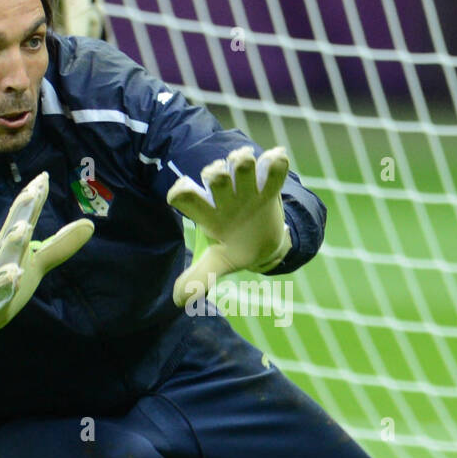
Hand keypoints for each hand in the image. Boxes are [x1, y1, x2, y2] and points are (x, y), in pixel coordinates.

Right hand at [0, 172, 93, 358]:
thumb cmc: (9, 277)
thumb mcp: (39, 260)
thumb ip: (61, 243)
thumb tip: (90, 224)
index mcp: (13, 242)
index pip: (25, 216)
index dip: (34, 198)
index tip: (44, 177)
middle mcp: (3, 253)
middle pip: (13, 227)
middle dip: (22, 209)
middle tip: (33, 191)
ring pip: (5, 255)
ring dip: (13, 241)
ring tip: (24, 228)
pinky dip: (5, 282)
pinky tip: (14, 276)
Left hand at [167, 146, 292, 307]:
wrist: (263, 240)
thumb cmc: (235, 247)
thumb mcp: (218, 263)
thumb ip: (199, 278)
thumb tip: (179, 300)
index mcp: (208, 213)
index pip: (186, 198)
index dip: (181, 193)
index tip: (179, 193)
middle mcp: (225, 196)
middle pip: (215, 177)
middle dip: (216, 173)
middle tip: (217, 175)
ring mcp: (247, 189)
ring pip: (241, 166)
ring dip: (241, 160)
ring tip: (244, 159)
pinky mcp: (270, 187)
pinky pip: (274, 170)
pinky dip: (276, 162)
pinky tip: (278, 157)